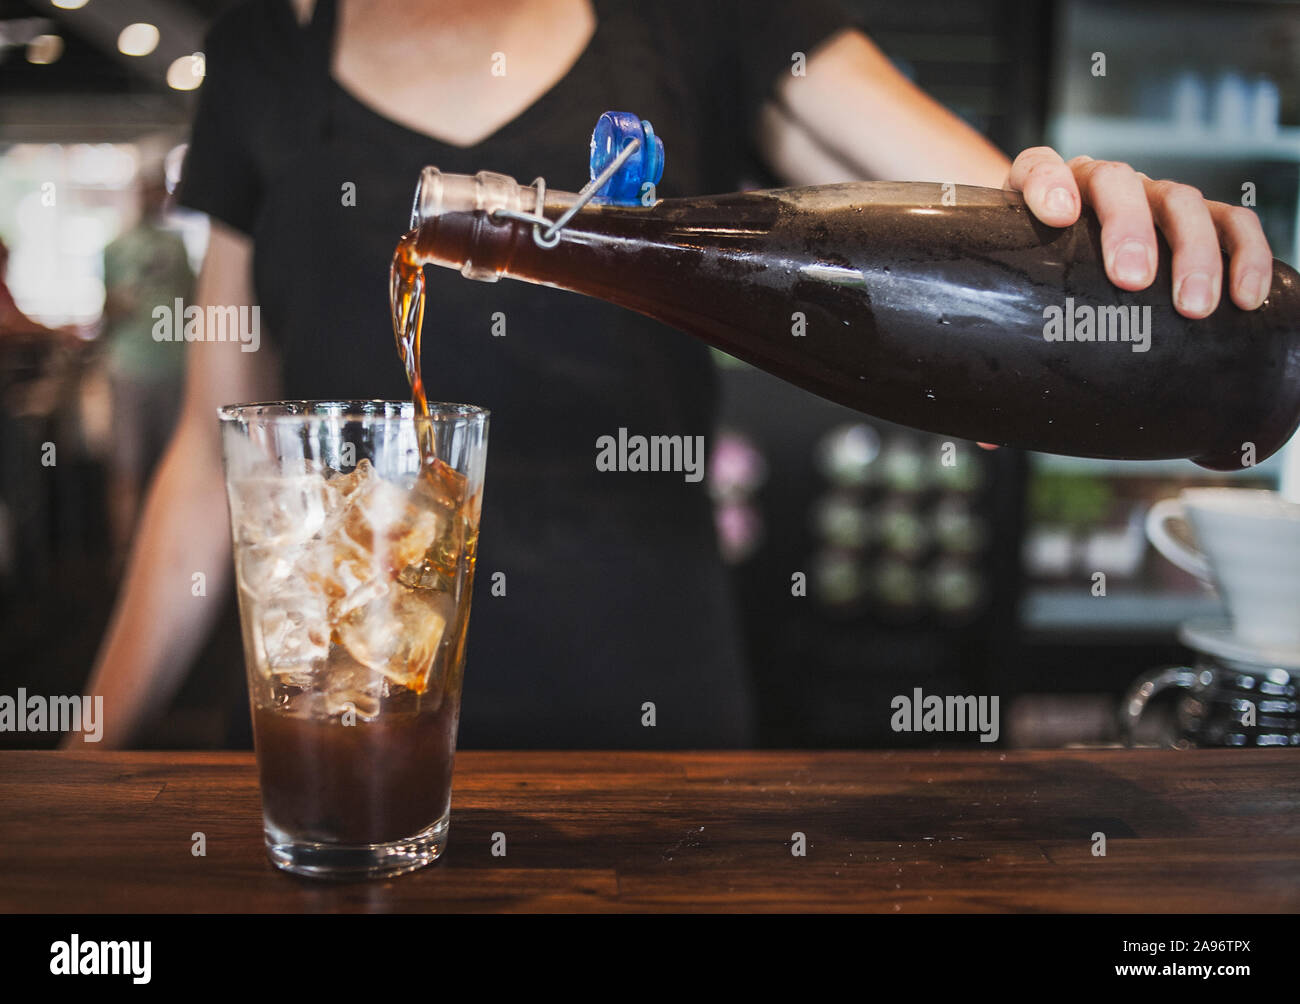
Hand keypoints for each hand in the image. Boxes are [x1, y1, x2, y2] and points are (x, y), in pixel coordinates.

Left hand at [1005, 147, 1272, 317]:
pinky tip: (1244, 297)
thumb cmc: (1039, 274)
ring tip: (1193, 308)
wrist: (1068, 257)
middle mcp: (1101, 184)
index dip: (1048, 183)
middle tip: (1131, 279)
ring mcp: (1151, 196)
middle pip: (1117, 183)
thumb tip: (988, 358)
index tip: (1058, 213)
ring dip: (1192, 254)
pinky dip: (1245, 254)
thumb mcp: (1017, 280)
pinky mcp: (1196, 217)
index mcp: (1047, 189)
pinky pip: (1230, 222)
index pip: (1039, 167)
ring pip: (1179, 201)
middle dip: (1128, 229)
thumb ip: (1002, 299)